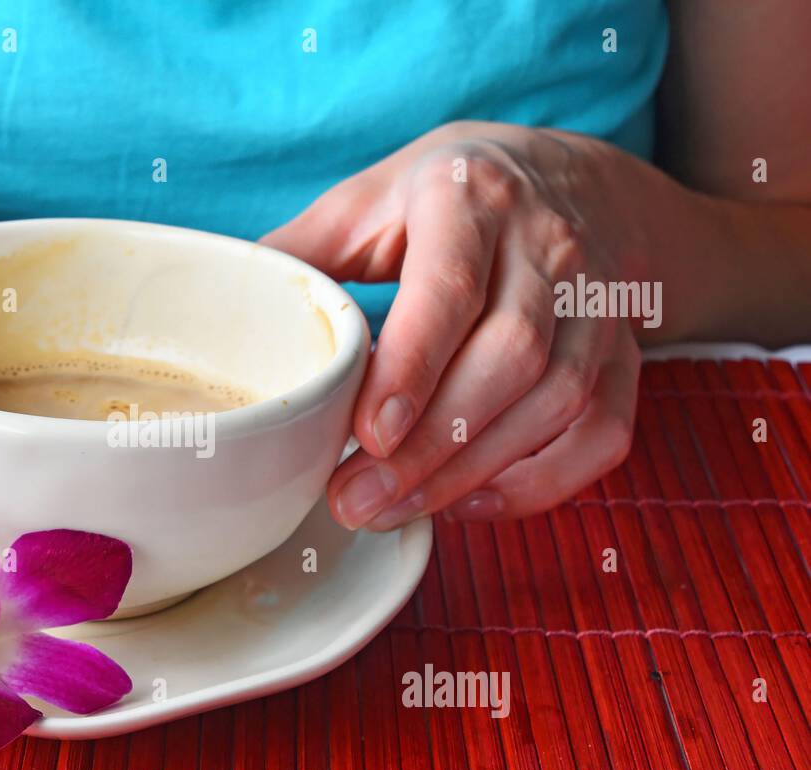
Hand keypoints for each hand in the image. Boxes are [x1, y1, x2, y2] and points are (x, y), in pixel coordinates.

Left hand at [263, 121, 645, 529]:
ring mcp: (599, 301)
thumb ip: (302, 254)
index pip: (454, 285)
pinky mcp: (625, 352)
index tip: (368, 433)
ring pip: (558, 401)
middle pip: (512, 356)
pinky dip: (541, 483)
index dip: (415, 364)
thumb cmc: (448, 198)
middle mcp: (550, 245)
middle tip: (354, 500)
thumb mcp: (369, 199)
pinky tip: (466, 503)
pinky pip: (603, 432)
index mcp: (471, 196)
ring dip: (471, 472)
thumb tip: (222, 316)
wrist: (574, 180)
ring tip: (389, 512)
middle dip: (432, 443)